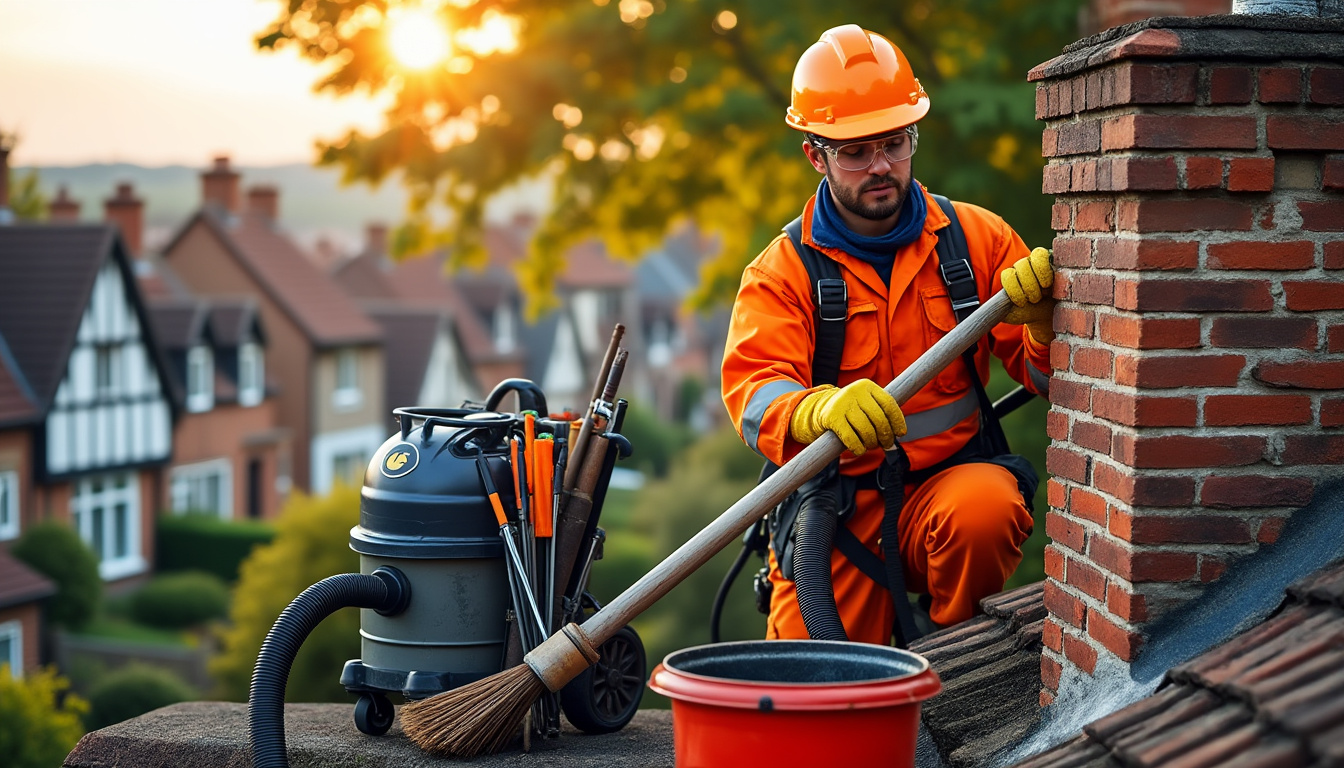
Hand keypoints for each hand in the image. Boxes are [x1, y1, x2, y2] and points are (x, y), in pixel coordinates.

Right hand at [789, 380, 906, 455]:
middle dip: (885, 435)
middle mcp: (854, 391)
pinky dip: (858, 447)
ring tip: (871, 445)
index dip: (897, 421)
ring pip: (866, 430)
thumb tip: (898, 434)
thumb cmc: (851, 411)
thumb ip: (881, 414)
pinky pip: (851, 438)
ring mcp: (842, 403)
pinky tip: (859, 449)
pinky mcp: (832, 417)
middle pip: (879, 418)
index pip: (889, 403)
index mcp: (867, 386)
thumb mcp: (866, 404)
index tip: (900, 433)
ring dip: (871, 443)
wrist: (820, 411)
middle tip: (886, 444)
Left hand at [1002, 247, 1055, 342]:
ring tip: (1044, 293)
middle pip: (1020, 266)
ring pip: (1032, 261)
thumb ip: (996, 309)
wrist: (1046, 315)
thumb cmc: (1026, 313)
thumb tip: (984, 311)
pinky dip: (1046, 271)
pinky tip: (1049, 284)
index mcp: (1010, 277)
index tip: (1021, 303)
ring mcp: (1036, 261)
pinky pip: (1043, 255)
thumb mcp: (1008, 314)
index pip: (1007, 275)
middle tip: (1034, 299)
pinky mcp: (1050, 259)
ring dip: (1039, 280)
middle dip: (1029, 287)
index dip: (1015, 290)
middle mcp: (1021, 266)